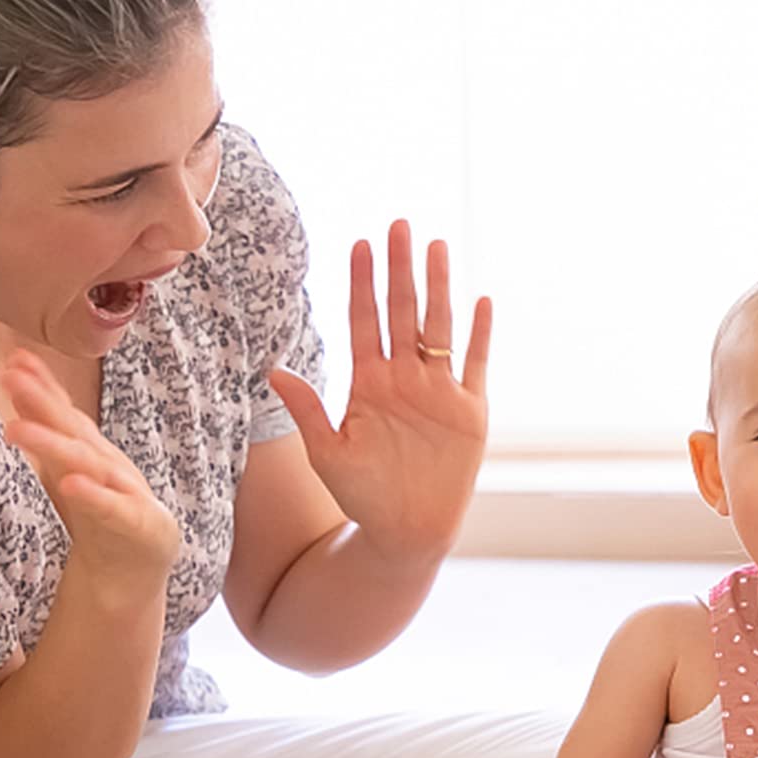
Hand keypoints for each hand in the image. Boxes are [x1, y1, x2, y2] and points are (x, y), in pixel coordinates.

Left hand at [2, 350, 180, 588]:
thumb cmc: (100, 515)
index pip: (67, 414)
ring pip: (88, 466)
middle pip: (76, 432)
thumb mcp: (68, 470)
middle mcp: (110, 466)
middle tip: (13, 378)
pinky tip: (71, 484)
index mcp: (93, 452)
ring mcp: (127, 493)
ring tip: (17, 430)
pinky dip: (93, 496)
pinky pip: (113, 509)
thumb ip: (47, 428)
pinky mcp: (139, 525)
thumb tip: (17, 380)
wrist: (135, 569)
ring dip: (55, 445)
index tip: (16, 359)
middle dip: (45, 403)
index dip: (44, 386)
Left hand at [269, 219, 490, 563]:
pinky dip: (480, 335)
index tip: (359, 244)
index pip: (364, 321)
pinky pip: (476, 365)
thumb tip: (275, 371)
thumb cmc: (364, 497)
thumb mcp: (329, 454)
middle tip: (398, 224)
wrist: (407, 532)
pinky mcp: (469, 413)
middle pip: (402, 312)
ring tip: (437, 246)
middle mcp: (404, 379)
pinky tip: (482, 302)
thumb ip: (309, 411)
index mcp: (369, 384)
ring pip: (438, 327)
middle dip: (400, 269)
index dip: (362, 283)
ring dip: (439, 287)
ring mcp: (439, 392)